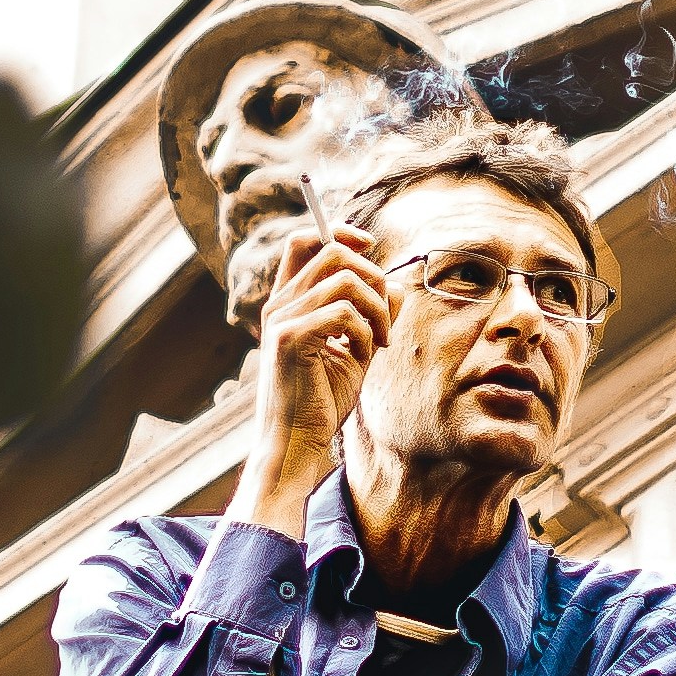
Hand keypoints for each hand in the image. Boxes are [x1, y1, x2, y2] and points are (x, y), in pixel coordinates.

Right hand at [230, 223, 390, 532]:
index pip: (304, 239)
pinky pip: (345, 311)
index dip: (340, 231)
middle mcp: (279, 304)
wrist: (297, 444)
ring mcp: (281, 319)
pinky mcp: (290, 339)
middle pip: (333, 250)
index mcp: (288, 302)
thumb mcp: (355, 347)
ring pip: (345, 278)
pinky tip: (365, 356)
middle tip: (385, 317)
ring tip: (378, 342)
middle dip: (374, 277)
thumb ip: (372, 314)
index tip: (370, 248)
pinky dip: (367, 332)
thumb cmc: (322, 400)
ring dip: (376, 308)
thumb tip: (397, 285)